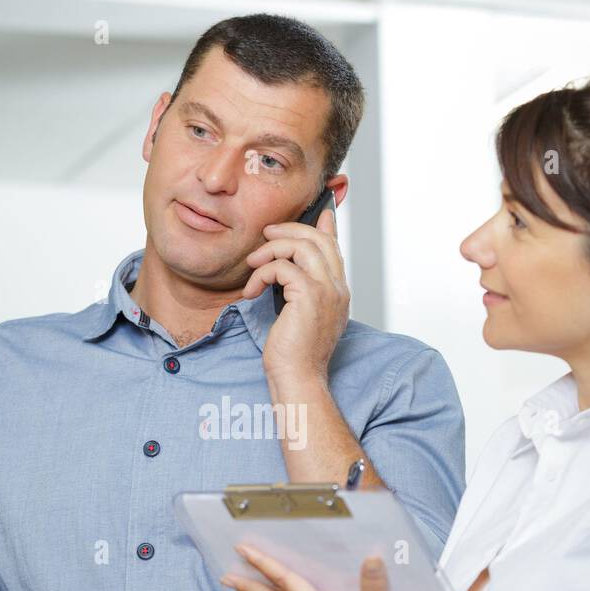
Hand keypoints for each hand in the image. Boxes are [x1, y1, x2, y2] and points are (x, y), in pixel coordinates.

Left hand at [243, 204, 348, 384]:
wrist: (298, 379)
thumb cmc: (295, 355)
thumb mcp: (300, 316)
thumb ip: (300, 291)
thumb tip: (288, 271)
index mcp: (338, 292)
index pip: (334, 248)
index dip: (324, 226)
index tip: (318, 212)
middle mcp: (338, 288)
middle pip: (318, 239)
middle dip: (289, 230)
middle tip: (267, 234)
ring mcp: (327, 291)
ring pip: (302, 246)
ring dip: (271, 249)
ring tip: (253, 263)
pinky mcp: (309, 296)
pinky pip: (282, 267)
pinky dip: (261, 274)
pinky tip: (251, 291)